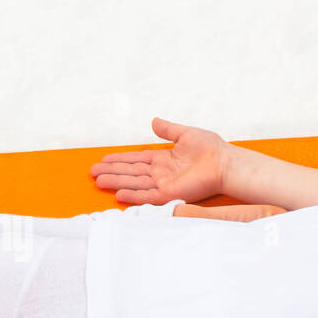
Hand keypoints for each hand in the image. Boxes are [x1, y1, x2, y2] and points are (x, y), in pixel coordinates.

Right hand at [90, 117, 232, 204]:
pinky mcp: (171, 194)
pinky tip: (119, 194)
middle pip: (131, 172)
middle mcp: (162, 172)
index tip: (103, 160)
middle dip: (112, 172)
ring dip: (117, 182)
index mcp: (164, 159)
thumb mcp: (185, 134)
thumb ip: (168, 129)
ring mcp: (165, 184)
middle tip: (92, 173)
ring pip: (135, 183)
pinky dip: (134, 195)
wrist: (225, 162)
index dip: (120, 159)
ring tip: (98, 181)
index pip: (137, 159)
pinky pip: (148, 196)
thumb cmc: (211, 149)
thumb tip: (154, 121)